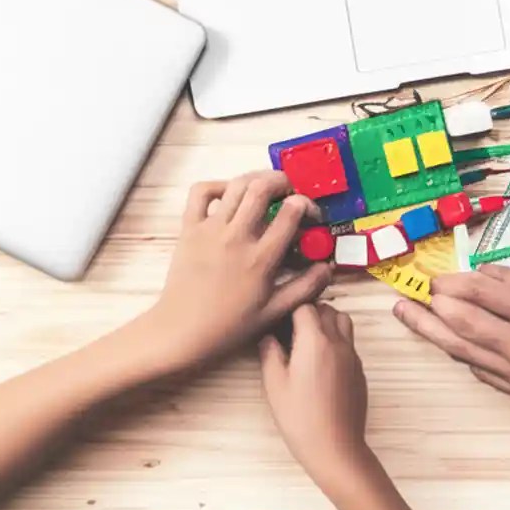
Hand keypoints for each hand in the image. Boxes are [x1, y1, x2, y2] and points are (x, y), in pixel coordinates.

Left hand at [135, 173, 332, 371]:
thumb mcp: (274, 312)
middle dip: (283, 181)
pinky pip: (201, 192)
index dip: (307, 205)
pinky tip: (229, 194)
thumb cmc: (228, 326)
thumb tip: (328, 267)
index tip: (311, 214)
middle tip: (290, 190)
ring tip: (266, 186)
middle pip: (263, 188)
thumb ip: (305, 288)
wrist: (181, 332)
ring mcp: (211, 229)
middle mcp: (237, 237)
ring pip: (237, 185)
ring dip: (256, 178)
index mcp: (261, 258)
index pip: (291, 213)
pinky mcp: (189, 228)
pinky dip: (217, 185)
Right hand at [259, 303, 370, 497]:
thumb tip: (267, 336)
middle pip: (327, 309)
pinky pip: (350, 343)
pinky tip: (320, 364)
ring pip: (343, 322)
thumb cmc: (301, 418)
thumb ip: (269, 353)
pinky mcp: (360, 371)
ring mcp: (353, 356)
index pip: (305, 306)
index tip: (278, 321)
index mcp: (315, 341)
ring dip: (326, 323)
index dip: (290, 310)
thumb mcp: (274, 385)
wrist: (336, 447)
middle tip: (290, 330)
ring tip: (307, 342)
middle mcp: (338, 343)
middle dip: (309, 312)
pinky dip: (336, 341)